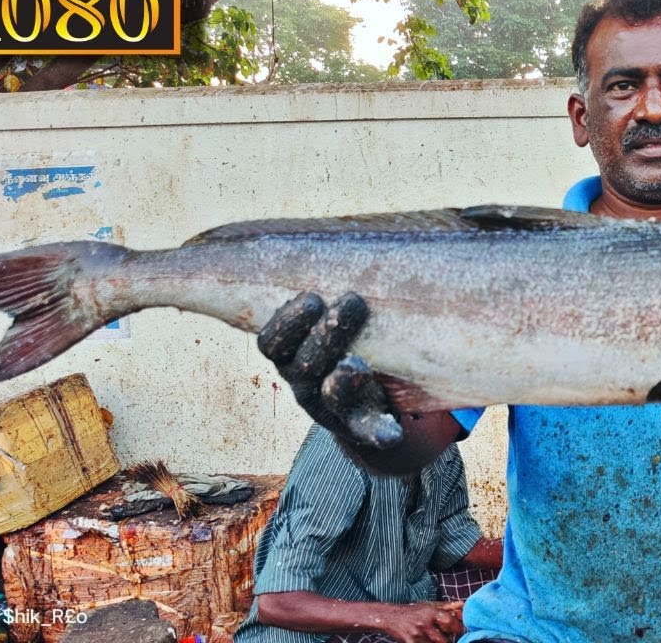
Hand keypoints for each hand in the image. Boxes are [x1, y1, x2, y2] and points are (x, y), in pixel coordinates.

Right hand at [258, 292, 403, 452]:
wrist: (376, 399)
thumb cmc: (355, 337)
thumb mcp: (333, 310)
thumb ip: (331, 281)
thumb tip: (350, 226)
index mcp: (291, 353)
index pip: (270, 342)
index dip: (286, 322)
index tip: (312, 296)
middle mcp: (305, 383)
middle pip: (298, 366)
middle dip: (322, 337)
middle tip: (352, 303)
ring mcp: (333, 410)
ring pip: (327, 399)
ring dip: (343, 380)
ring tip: (360, 363)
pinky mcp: (364, 427)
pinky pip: (368, 433)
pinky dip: (378, 432)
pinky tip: (391, 431)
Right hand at [380, 601, 464, 642]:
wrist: (392, 616)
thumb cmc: (414, 611)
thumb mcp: (430, 605)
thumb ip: (447, 606)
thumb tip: (462, 605)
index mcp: (431, 612)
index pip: (449, 622)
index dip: (457, 627)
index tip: (460, 630)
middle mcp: (424, 624)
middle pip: (443, 639)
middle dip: (448, 640)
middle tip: (448, 637)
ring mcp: (417, 635)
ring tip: (437, 638)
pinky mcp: (410, 642)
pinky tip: (427, 640)